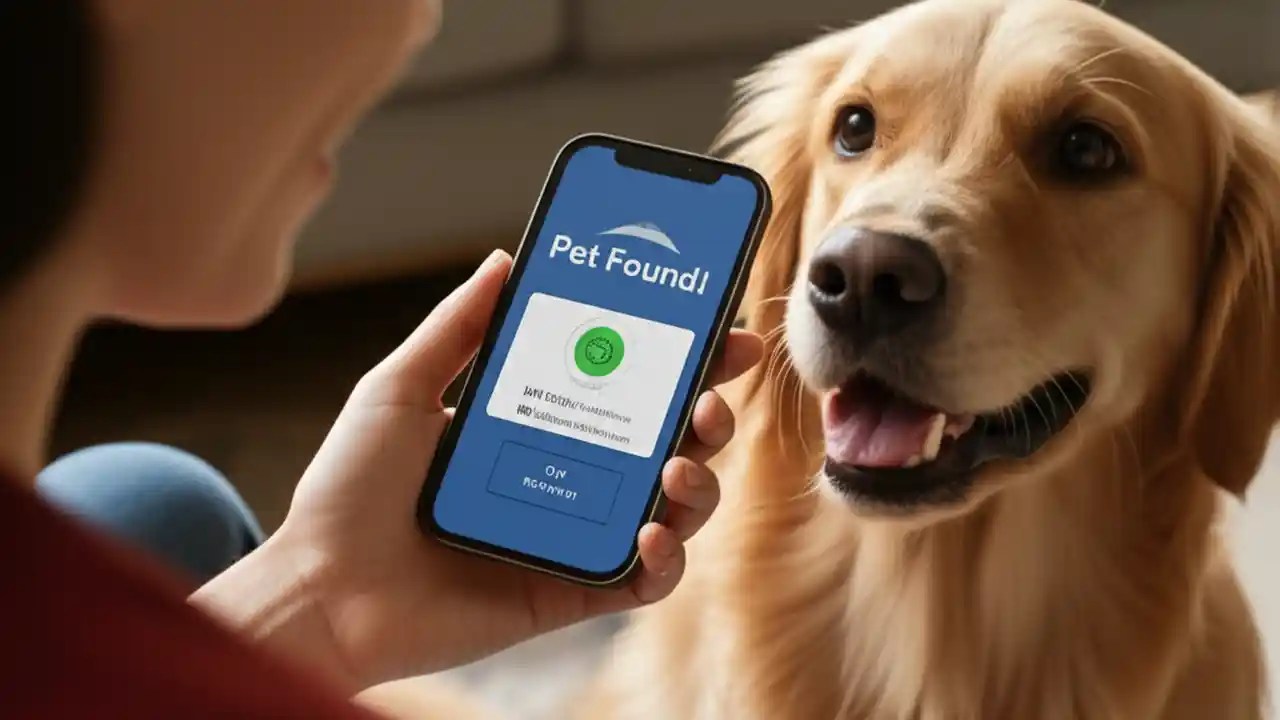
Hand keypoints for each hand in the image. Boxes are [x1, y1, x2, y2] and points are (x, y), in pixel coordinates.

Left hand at [193, 250, 762, 689]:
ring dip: (698, 484)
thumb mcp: (399, 388)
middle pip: (668, 441)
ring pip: (674, 508)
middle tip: (711, 399)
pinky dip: (666, 559)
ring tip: (677, 467)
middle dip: (710, 415)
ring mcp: (576, 534)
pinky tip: (650, 533)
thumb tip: (504, 259)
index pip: (627, 384)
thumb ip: (457, 327)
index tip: (722, 329)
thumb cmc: (350, 490)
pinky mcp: (572, 591)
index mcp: (539, 423)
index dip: (684, 358)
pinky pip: (646, 580)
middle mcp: (570, 476)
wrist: (321, 588)